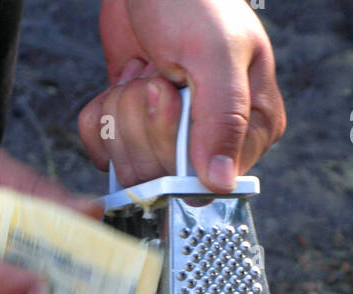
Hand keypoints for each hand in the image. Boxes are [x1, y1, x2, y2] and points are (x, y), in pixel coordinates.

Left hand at [78, 0, 285, 192]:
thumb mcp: (215, 52)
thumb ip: (223, 119)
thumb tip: (220, 183)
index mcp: (251, 129)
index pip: (203, 182)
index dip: (172, 146)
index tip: (169, 93)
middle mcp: (213, 143)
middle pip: (160, 177)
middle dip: (143, 120)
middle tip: (157, 74)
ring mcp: (171, 141)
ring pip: (128, 167)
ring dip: (122, 111)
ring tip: (145, 70)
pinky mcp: (135, 133)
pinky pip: (103, 152)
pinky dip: (101, 114)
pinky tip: (125, 79)